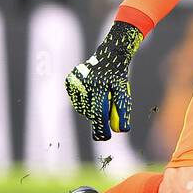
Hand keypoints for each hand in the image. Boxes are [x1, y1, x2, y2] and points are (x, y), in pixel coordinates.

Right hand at [65, 21, 142, 140]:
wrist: (108, 56)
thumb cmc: (117, 77)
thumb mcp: (123, 92)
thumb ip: (122, 110)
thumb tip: (122, 130)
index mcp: (99, 85)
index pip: (99, 113)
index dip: (102, 127)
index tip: (106, 137)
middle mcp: (84, 83)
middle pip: (90, 112)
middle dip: (99, 121)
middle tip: (106, 128)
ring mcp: (75, 82)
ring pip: (83, 108)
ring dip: (92, 111)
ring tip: (101, 100)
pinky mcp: (70, 82)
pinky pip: (77, 101)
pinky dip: (85, 103)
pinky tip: (92, 95)